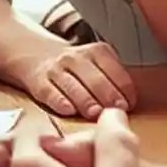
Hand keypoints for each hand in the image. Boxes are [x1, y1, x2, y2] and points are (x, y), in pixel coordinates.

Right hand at [18, 42, 137, 119]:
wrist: (36, 55)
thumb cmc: (75, 68)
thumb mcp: (97, 63)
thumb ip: (112, 79)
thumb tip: (129, 104)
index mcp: (96, 52)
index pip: (115, 72)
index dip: (124, 91)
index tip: (129, 105)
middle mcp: (75, 58)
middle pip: (95, 79)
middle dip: (107, 96)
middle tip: (116, 112)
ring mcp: (55, 69)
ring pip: (73, 86)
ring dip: (86, 101)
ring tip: (95, 113)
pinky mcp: (38, 82)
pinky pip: (50, 92)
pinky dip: (60, 101)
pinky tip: (69, 110)